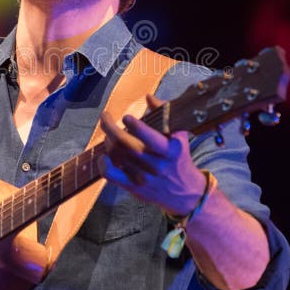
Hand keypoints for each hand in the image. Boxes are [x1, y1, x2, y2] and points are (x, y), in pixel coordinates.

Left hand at [99, 95, 206, 216]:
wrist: (186, 193)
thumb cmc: (179, 158)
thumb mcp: (179, 136)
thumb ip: (165, 114)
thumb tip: (148, 97)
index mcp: (170, 151)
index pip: (152, 139)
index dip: (137, 127)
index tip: (126, 117)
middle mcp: (156, 165)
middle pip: (127, 145)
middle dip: (111, 127)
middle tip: (105, 116)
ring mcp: (144, 178)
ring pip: (118, 156)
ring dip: (108, 140)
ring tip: (108, 132)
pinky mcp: (134, 188)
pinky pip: (111, 175)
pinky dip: (103, 164)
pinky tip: (103, 154)